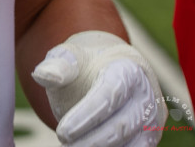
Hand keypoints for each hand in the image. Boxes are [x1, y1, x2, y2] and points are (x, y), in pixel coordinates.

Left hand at [33, 31, 164, 145]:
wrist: (106, 71)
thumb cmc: (85, 66)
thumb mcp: (70, 57)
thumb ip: (58, 65)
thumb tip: (43, 75)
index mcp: (128, 69)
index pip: (110, 94)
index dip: (87, 115)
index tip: (62, 132)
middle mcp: (146, 97)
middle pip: (121, 126)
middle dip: (91, 141)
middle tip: (64, 143)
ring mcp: (151, 121)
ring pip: (131, 145)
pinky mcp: (148, 139)